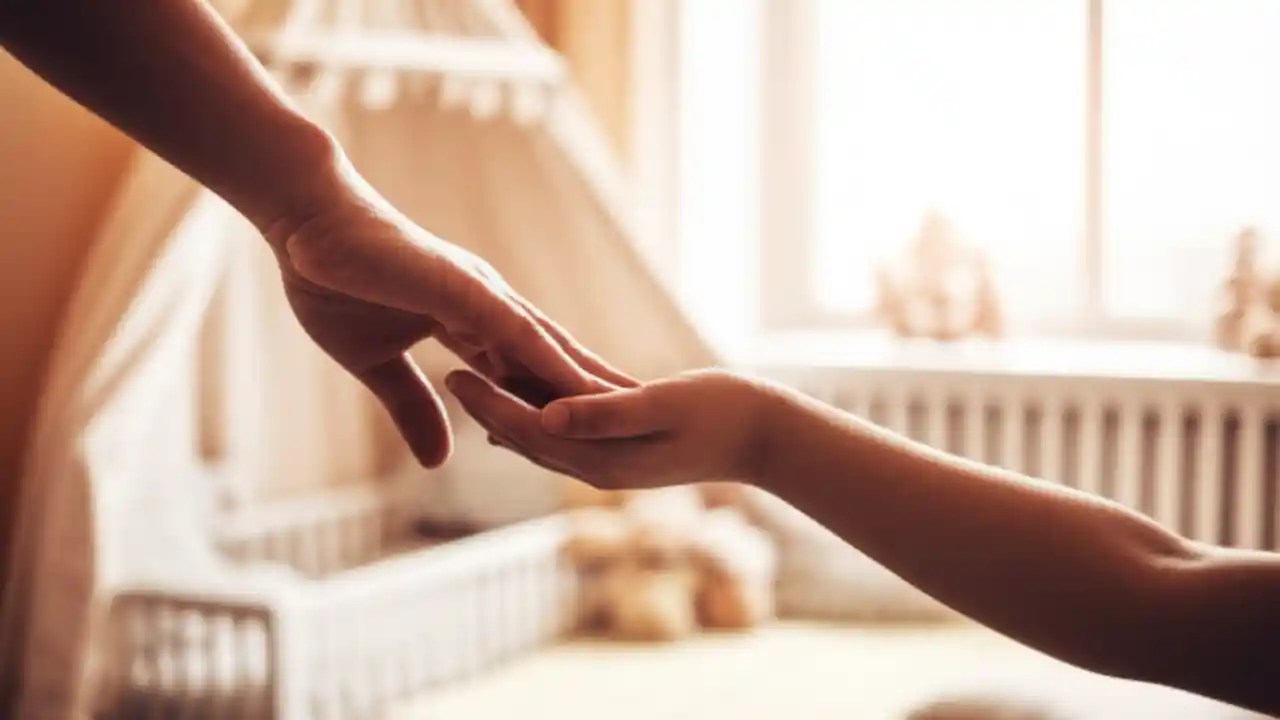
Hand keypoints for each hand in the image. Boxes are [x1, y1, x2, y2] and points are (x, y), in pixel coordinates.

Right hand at [267, 175, 632, 467]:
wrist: (306, 223)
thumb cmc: (335, 281)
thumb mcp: (378, 365)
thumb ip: (414, 406)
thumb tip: (440, 459)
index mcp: (470, 320)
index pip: (528, 371)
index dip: (561, 401)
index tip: (598, 431)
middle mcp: (488, 306)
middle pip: (554, 359)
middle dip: (596, 393)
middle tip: (644, 425)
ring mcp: (480, 294)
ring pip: (546, 348)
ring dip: (587, 383)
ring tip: (633, 414)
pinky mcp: (461, 287)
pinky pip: (513, 331)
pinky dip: (545, 362)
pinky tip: (577, 388)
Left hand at [445, 369, 769, 487]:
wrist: (764, 437)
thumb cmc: (721, 415)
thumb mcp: (662, 407)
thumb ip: (605, 413)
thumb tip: (547, 415)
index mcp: (602, 457)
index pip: (531, 428)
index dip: (489, 401)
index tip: (451, 371)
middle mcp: (598, 466)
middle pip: (527, 436)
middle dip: (487, 406)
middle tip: (445, 368)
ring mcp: (612, 461)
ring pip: (544, 438)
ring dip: (508, 412)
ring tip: (472, 382)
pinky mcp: (625, 450)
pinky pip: (569, 434)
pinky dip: (539, 417)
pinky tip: (525, 399)